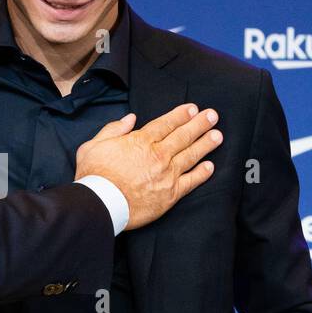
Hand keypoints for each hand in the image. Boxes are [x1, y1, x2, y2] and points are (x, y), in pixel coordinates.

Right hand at [73, 104, 220, 230]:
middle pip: (183, 136)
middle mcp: (158, 155)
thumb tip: (130, 119)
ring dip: (206, 144)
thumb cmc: (94, 175)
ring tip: (218, 135)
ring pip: (191, 155)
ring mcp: (167, 175)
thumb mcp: (93, 145)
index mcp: (140, 141)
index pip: (166, 124)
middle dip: (199, 124)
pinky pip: (191, 182)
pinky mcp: (170, 194)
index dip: (181, 115)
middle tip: (213, 115)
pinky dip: (202, 173)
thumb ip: (113, 129)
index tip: (193, 108)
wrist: (100, 203)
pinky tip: (210, 166)